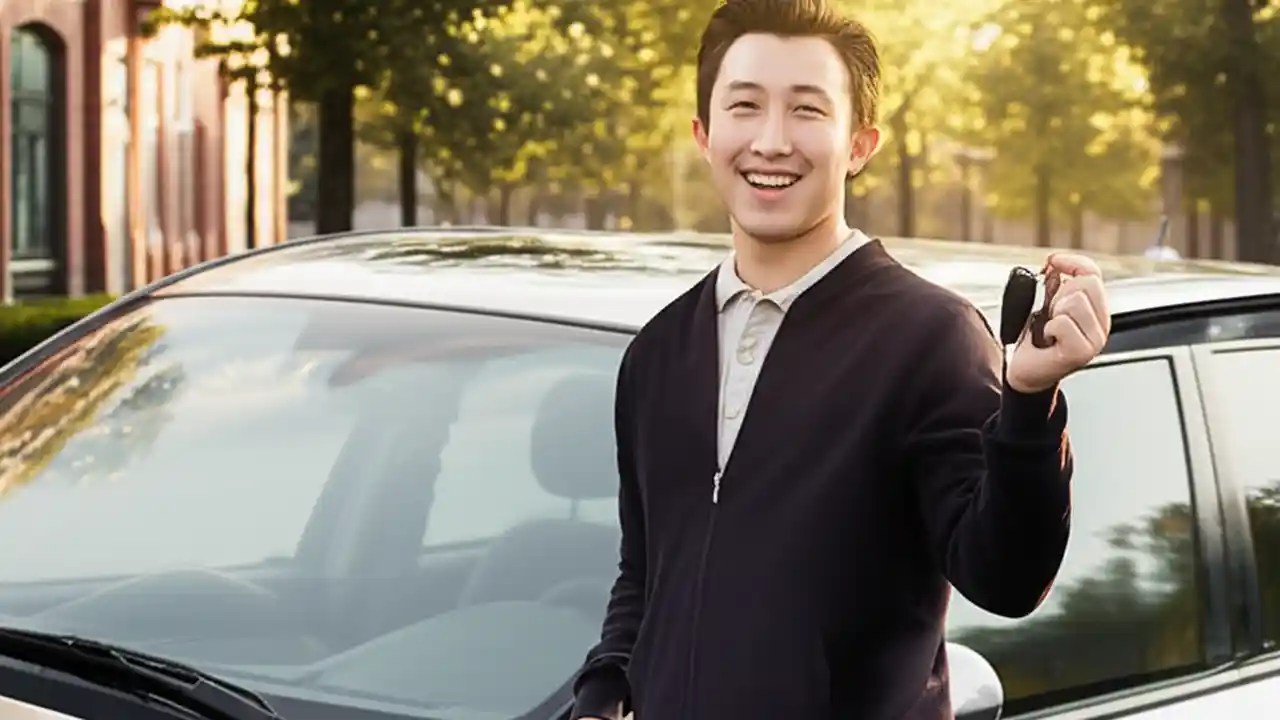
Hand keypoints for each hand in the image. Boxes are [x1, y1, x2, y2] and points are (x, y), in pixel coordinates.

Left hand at [1006, 252, 1110, 393]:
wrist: (1026, 372)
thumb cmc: (1036, 339)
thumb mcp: (1047, 305)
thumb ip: (1055, 285)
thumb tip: (1054, 263)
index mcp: (1096, 308)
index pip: (1093, 272)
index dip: (1072, 262)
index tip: (1051, 261)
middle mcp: (1101, 324)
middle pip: (1085, 284)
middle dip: (1060, 292)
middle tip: (1050, 313)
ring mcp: (1095, 340)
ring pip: (1074, 302)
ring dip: (1054, 312)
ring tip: (1050, 327)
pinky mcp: (1082, 352)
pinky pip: (1062, 323)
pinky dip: (1049, 328)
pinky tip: (1049, 339)